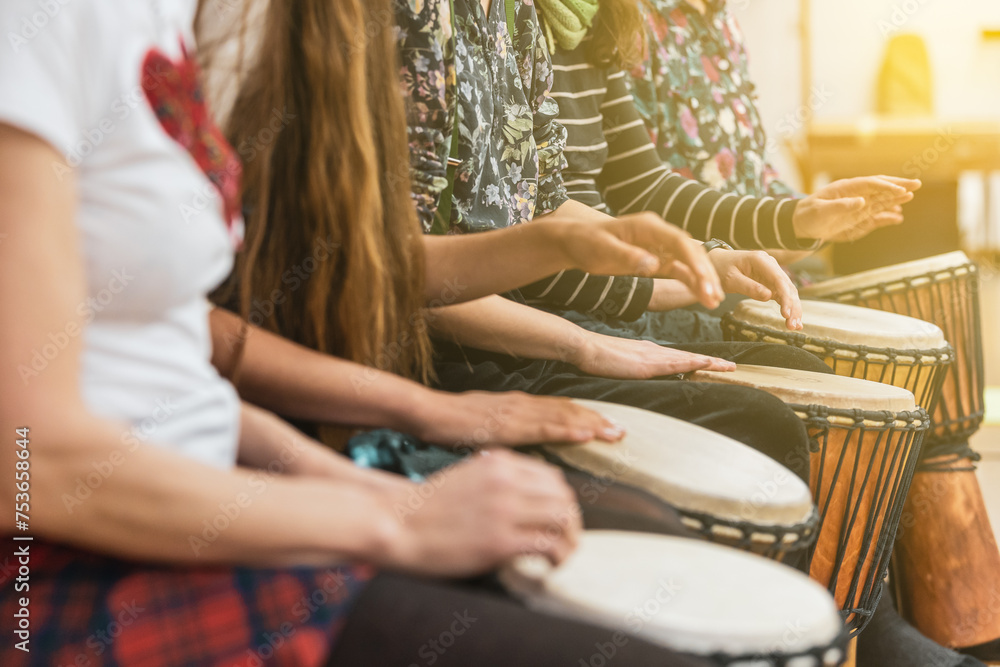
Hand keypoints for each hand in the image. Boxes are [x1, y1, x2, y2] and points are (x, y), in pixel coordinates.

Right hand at [385, 450, 581, 575]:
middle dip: (571, 520)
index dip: (560, 500)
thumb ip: (496, 481)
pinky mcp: (500, 541)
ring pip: (563, 518)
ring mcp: (505, 510)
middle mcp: (507, 481)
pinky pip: (548, 545)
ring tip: (561, 556)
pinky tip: (549, 566)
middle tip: (565, 540)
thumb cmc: (426, 506)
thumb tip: (524, 500)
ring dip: (570, 540)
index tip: (557, 519)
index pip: (551, 476)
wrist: (397, 523)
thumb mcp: (466, 477)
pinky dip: (557, 557)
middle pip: (563, 496)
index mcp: (499, 463)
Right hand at [413, 391, 625, 447]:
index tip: (604, 426)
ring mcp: (515, 414)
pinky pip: (542, 429)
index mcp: (516, 405)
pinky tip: (584, 435)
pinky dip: (566, 431)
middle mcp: (520, 404)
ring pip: (561, 418)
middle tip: (621, 431)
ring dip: (590, 425)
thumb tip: (516, 447)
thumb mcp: (483, 427)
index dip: (583, 418)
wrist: (427, 414)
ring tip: (613, 434)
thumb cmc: (448, 423)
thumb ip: (503, 434)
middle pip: (566, 412)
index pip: (557, 410)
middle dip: (595, 421)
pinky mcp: (507, 426)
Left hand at [546, 213, 723, 308]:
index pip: (679, 241)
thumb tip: (653, 265)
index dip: (695, 260)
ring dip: (702, 280)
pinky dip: (690, 282)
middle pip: (690, 252)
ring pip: (688, 263)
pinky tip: (702, 297)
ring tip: (714, 301)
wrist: (576, 243)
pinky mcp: (656, 260)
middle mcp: (659, 234)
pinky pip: (678, 271)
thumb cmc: (587, 242)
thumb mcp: (604, 250)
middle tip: (714, 296)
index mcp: (648, 226)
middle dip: (704, 273)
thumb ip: (628, 257)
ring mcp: (660, 247)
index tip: (704, 279)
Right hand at [567, 331, 734, 378]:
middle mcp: (655, 351)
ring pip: (688, 359)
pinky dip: (693, 363)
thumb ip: (633, 367)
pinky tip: (706, 364)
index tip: (714, 364)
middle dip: (711, 362)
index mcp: (649, 352)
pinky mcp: (647, 364)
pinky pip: (676, 364)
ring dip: (709, 363)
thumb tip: (641, 373)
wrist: (586, 347)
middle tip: (732, 366)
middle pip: (689, 357)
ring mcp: (652, 356)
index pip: (679, 358)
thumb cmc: (597, 356)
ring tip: (728, 366)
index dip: (698, 361)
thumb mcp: (621, 363)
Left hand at [709, 249, 801, 329]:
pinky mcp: (771, 282)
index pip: (779, 280)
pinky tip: (794, 319)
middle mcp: (770, 264)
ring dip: (793, 309)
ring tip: (795, 326)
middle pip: (787, 286)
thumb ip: (749, 287)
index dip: (785, 297)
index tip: (787, 313)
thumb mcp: (731, 279)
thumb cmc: (722, 269)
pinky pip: (783, 295)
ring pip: (788, 292)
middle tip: (793, 325)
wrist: (717, 262)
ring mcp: (772, 273)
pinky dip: (788, 307)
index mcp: (761, 260)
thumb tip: (768, 296)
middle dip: (793, 306)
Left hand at [793, 176, 919, 243]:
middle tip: (917, 184)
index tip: (900, 190)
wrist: (800, 225)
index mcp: (845, 188)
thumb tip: (861, 201)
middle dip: (898, 185)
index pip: (870, 184)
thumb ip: (840, 206)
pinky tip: (897, 215)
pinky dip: (887, 214)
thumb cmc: (808, 216)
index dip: (886, 186)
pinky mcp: (856, 215)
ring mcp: (856, 204)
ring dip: (895, 197)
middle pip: (880, 187)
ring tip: (911, 195)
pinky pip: (875, 213)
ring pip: (880, 199)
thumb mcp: (821, 211)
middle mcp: (854, 194)